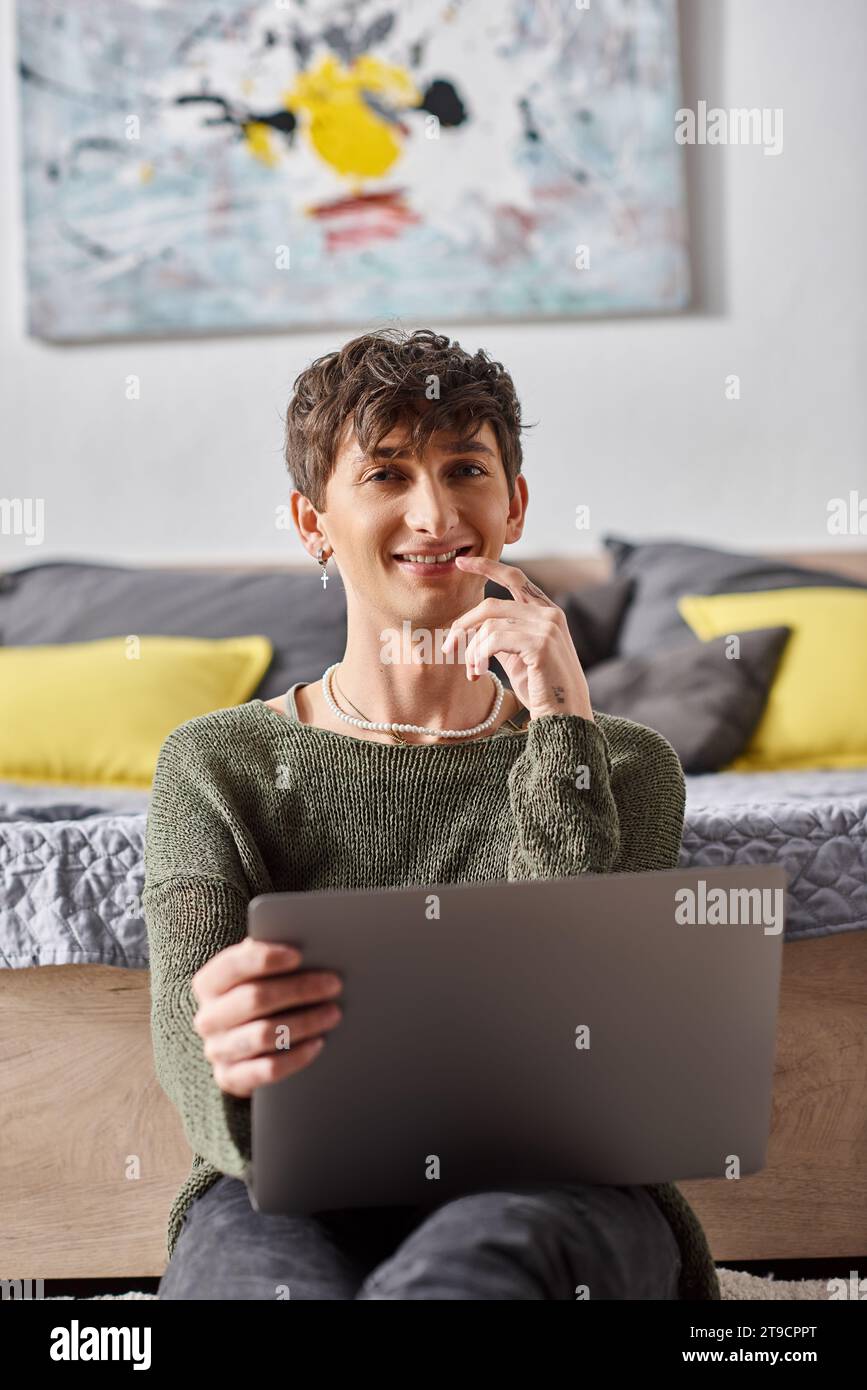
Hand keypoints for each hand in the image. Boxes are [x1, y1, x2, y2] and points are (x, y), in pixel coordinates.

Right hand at [191, 937, 343, 1098]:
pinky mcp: (231, 1079)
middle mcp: (207, 1017)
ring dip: (304, 1022)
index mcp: (209, 984)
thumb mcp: (258, 975)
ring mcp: (217, 1050)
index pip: (232, 965)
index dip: (265, 959)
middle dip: (299, 989)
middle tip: (334, 984)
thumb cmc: (259, 997)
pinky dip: (296, 1056)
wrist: (241, 1047)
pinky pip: (267, 1070)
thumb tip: (306, 942)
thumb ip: (270, 959)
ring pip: (264, 1034)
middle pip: (254, 998)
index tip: (299, 954)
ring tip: (333, 1013)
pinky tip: (319, 1043)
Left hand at [440, 555, 593, 722]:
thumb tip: (473, 628)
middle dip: (463, 625)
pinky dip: (478, 656)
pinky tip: (478, 672)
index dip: (486, 567)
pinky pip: (493, 640)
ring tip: (472, 672)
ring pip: (489, 626)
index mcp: (546, 612)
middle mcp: (549, 614)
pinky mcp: (540, 644)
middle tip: (448, 646)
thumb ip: (502, 636)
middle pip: (491, 605)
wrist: (566, 717)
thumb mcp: (519, 657)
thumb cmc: (542, 689)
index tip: (461, 562)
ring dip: (471, 651)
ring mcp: (547, 627)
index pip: (514, 578)